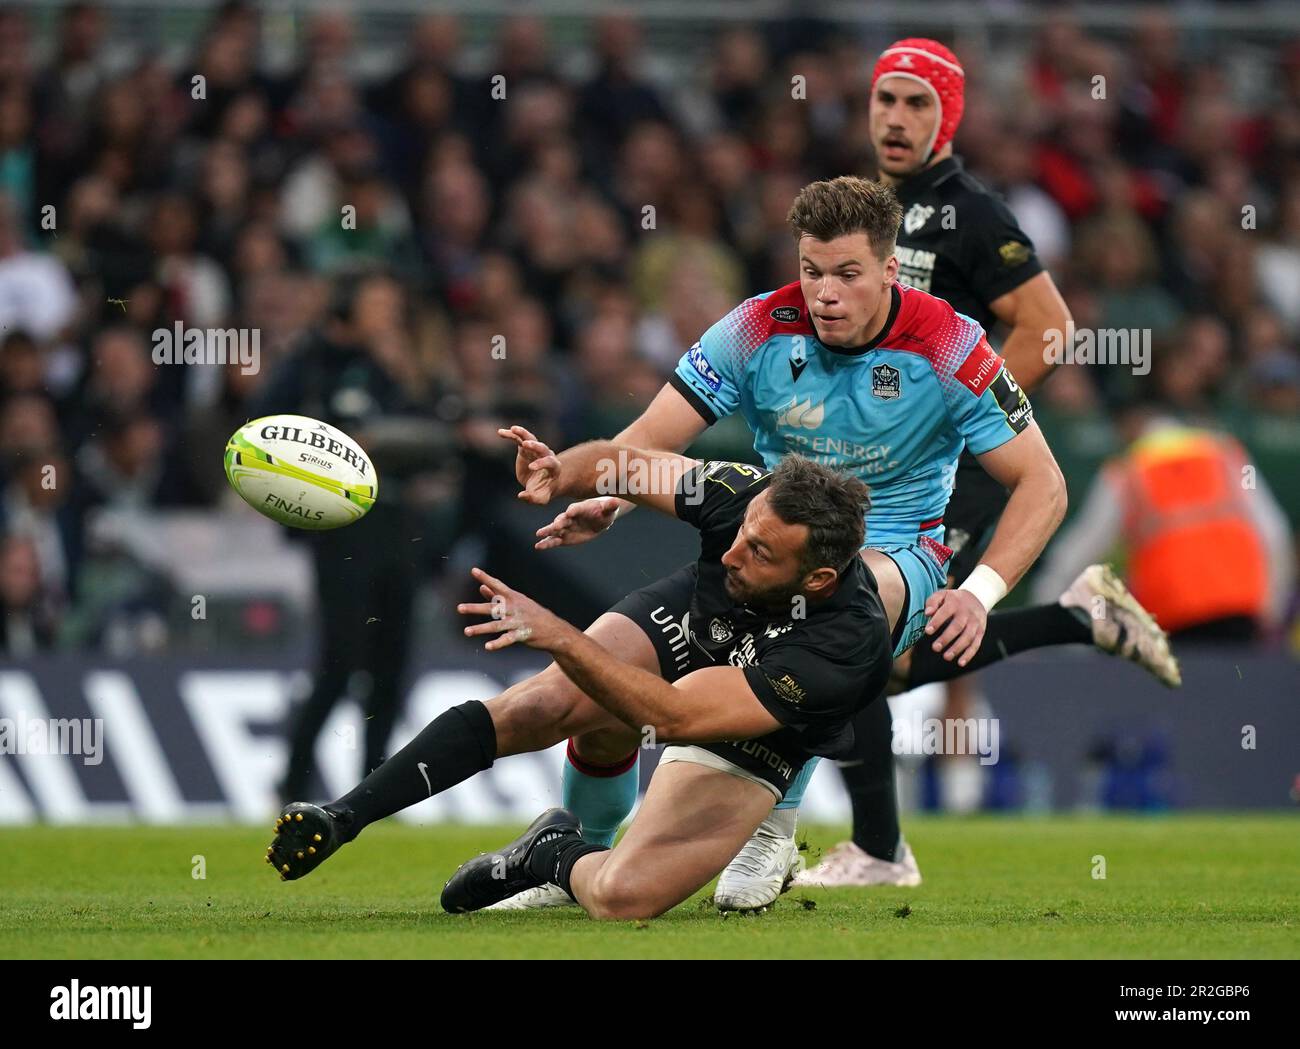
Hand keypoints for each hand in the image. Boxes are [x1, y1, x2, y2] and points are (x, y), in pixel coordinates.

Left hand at [458, 566, 572, 651]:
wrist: (554, 629)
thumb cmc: (532, 614)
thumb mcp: (517, 602)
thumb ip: (497, 595)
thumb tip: (481, 587)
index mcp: (513, 598)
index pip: (497, 585)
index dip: (485, 577)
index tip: (473, 570)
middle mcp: (514, 608)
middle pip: (492, 608)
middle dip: (475, 608)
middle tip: (459, 608)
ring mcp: (517, 622)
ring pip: (496, 625)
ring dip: (480, 628)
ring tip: (466, 631)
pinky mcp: (522, 635)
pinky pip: (507, 640)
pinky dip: (497, 644)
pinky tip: (487, 647)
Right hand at [497, 425, 560, 504]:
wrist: (539, 483)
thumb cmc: (542, 491)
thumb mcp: (540, 498)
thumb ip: (534, 498)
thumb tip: (521, 496)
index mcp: (554, 467)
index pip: (550, 462)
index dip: (541, 463)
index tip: (531, 467)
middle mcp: (546, 456)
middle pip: (543, 447)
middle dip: (535, 445)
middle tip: (526, 444)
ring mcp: (536, 450)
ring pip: (531, 438)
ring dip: (523, 434)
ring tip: (513, 430)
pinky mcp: (525, 448)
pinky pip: (519, 438)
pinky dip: (511, 434)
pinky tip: (500, 432)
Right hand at [533, 497, 620, 550]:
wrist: (600, 517)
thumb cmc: (604, 511)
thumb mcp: (608, 509)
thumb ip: (610, 506)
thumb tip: (616, 501)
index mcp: (580, 508)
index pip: (576, 509)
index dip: (574, 511)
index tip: (570, 512)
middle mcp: (570, 517)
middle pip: (563, 519)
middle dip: (559, 522)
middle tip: (556, 525)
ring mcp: (566, 527)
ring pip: (555, 530)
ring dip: (548, 532)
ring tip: (539, 536)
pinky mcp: (564, 537)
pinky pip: (554, 540)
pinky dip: (547, 543)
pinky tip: (538, 546)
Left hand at [922, 589, 987, 666]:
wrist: (977, 598)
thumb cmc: (953, 599)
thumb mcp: (943, 595)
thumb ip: (933, 602)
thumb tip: (927, 613)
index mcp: (955, 603)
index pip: (945, 612)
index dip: (937, 622)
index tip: (928, 631)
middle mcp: (967, 613)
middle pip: (958, 626)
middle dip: (946, 638)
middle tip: (935, 648)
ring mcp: (975, 623)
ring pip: (968, 637)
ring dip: (957, 648)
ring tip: (946, 657)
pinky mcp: (981, 632)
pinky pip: (976, 644)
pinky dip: (969, 654)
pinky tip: (960, 663)